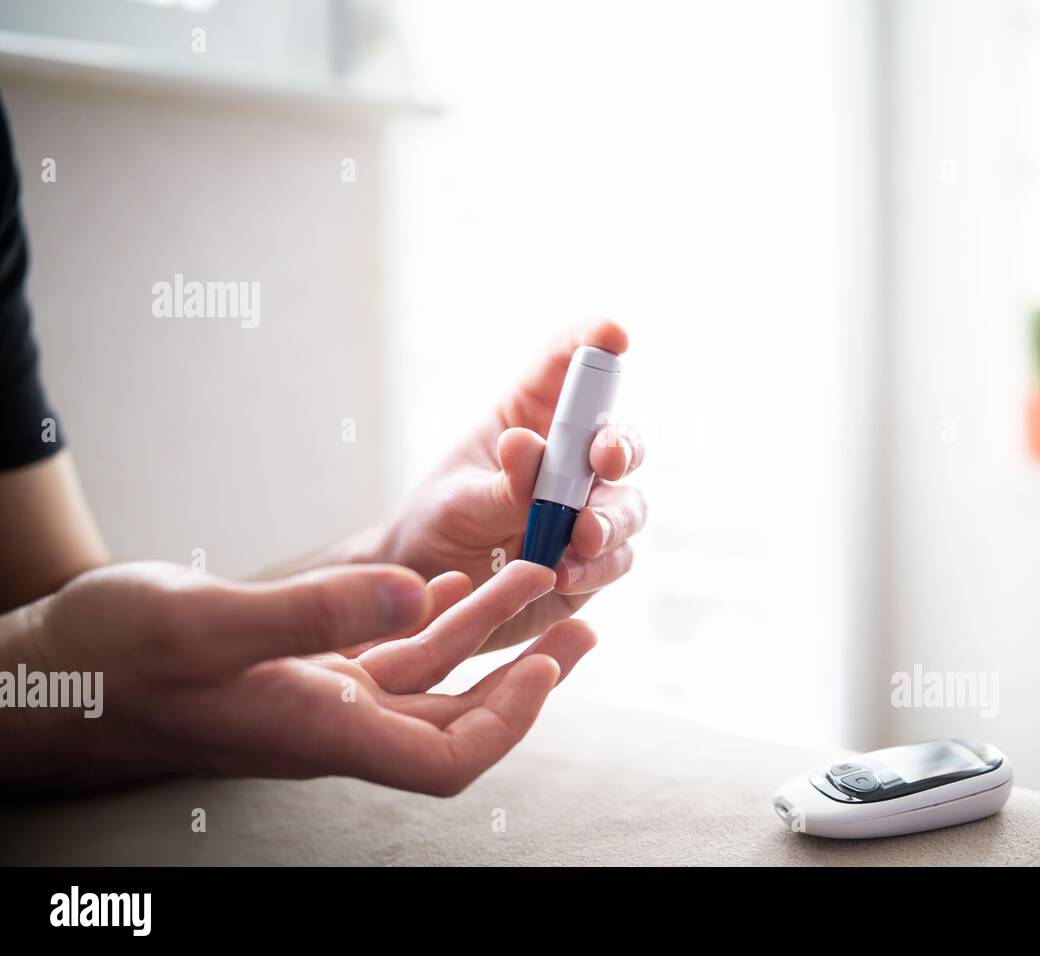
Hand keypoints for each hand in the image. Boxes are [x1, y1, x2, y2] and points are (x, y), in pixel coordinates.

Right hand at [0, 559, 592, 794]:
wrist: (51, 669)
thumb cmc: (109, 657)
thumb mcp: (209, 623)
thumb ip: (316, 613)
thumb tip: (425, 594)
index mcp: (317, 729)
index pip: (444, 759)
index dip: (509, 722)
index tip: (551, 666)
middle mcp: (330, 723)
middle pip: (456, 715)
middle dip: (528, 672)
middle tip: (586, 618)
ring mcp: (317, 697)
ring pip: (428, 672)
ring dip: (488, 630)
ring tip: (539, 575)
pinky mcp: (300, 671)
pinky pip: (386, 652)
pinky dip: (428, 618)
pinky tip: (452, 582)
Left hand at [373, 320, 646, 653]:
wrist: (432, 601)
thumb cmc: (439, 528)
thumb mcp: (457, 502)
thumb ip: (500, 483)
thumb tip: (526, 444)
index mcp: (528, 420)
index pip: (565, 367)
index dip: (594, 342)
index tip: (613, 336)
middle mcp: (568, 460)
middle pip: (617, 436)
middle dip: (620, 445)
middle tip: (604, 459)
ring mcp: (588, 510)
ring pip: (629, 502)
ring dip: (612, 516)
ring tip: (581, 537)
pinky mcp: (596, 560)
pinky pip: (618, 557)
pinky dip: (596, 565)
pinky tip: (561, 573)